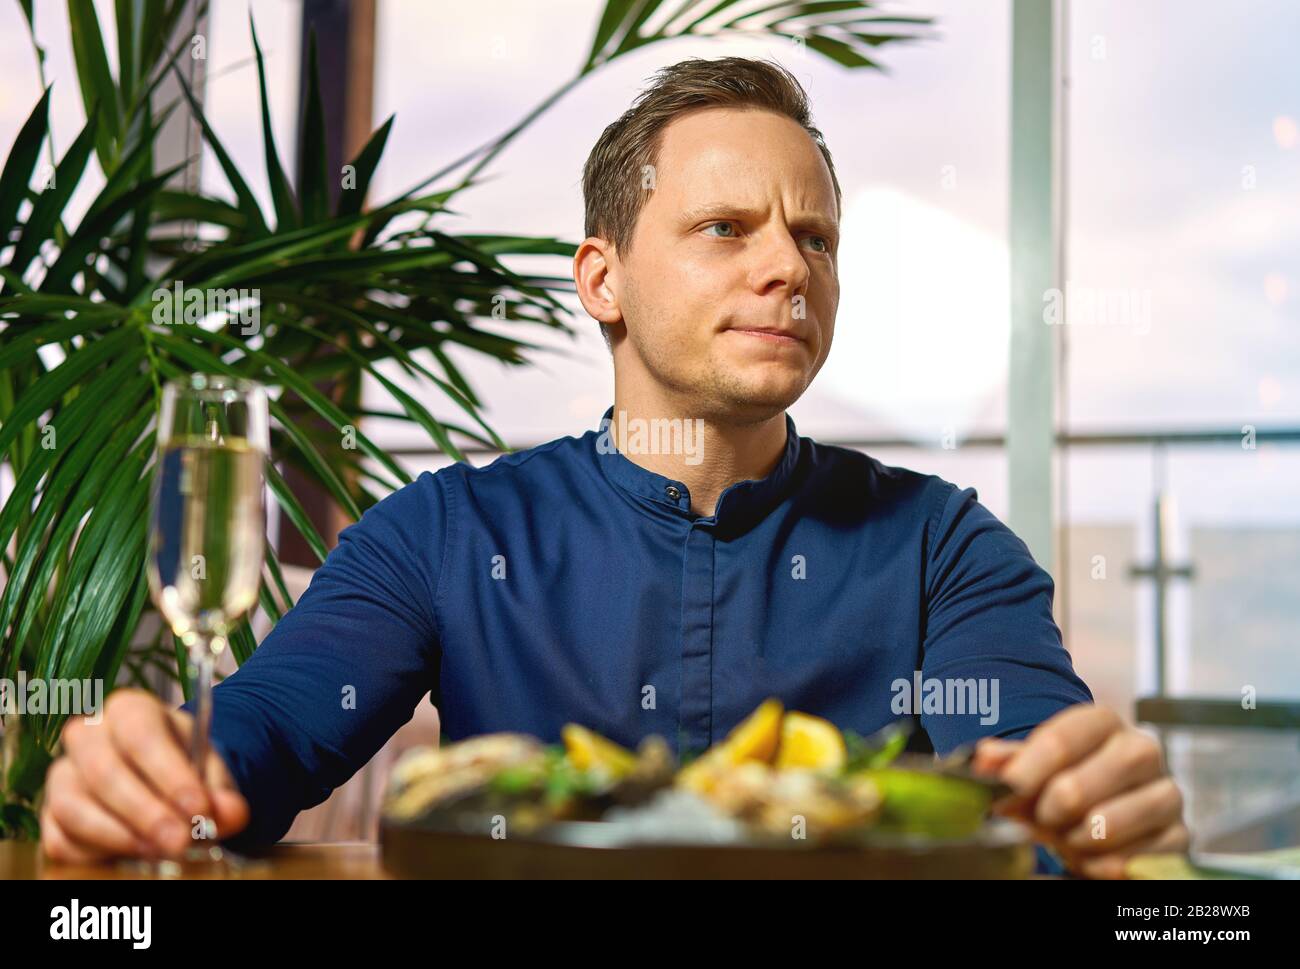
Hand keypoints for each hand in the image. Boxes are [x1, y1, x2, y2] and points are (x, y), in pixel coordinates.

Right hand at [40, 688, 249, 863]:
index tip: (198, 808)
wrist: (164, 782)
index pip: (142, 736)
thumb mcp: (212, 775)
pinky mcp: (50, 816)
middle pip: (103, 772)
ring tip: (160, 852)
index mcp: (130, 710)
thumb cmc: (186, 770)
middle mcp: (88, 736)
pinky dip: (96, 854)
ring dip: (118, 836)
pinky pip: (60, 839)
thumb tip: (227, 815)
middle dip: (145, 812)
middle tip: (179, 842)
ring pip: (73, 807)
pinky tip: (131, 857)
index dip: (169, 775)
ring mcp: (63, 775)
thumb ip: (223, 794)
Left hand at [972, 704, 1188, 878]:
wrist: (1105, 814)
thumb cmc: (1065, 783)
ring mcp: (1166, 792)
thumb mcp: (1036, 767)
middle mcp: (1142, 750)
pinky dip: (1111, 863)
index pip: (1064, 737)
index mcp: (1103, 723)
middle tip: (1039, 820)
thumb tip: (984, 760)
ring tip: (1065, 840)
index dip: (1029, 768)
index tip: (1007, 792)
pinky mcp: (1179, 835)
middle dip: (1056, 805)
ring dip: (1081, 837)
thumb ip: (1011, 761)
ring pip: (1121, 817)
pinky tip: (1092, 860)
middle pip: (1092, 778)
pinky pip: (1145, 854)